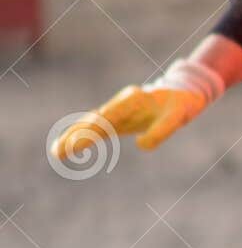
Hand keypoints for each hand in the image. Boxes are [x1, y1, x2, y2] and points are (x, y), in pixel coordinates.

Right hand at [50, 58, 224, 160]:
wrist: (179, 95)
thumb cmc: (179, 106)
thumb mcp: (177, 118)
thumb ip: (162, 130)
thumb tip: (141, 145)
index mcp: (133, 99)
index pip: (110, 115)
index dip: (94, 128)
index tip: (80, 141)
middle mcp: (120, 104)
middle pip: (95, 120)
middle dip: (77, 136)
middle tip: (59, 151)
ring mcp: (116, 111)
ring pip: (91, 125)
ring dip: (74, 137)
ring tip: (56, 152)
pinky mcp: (116, 120)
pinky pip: (95, 129)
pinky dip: (81, 137)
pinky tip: (66, 148)